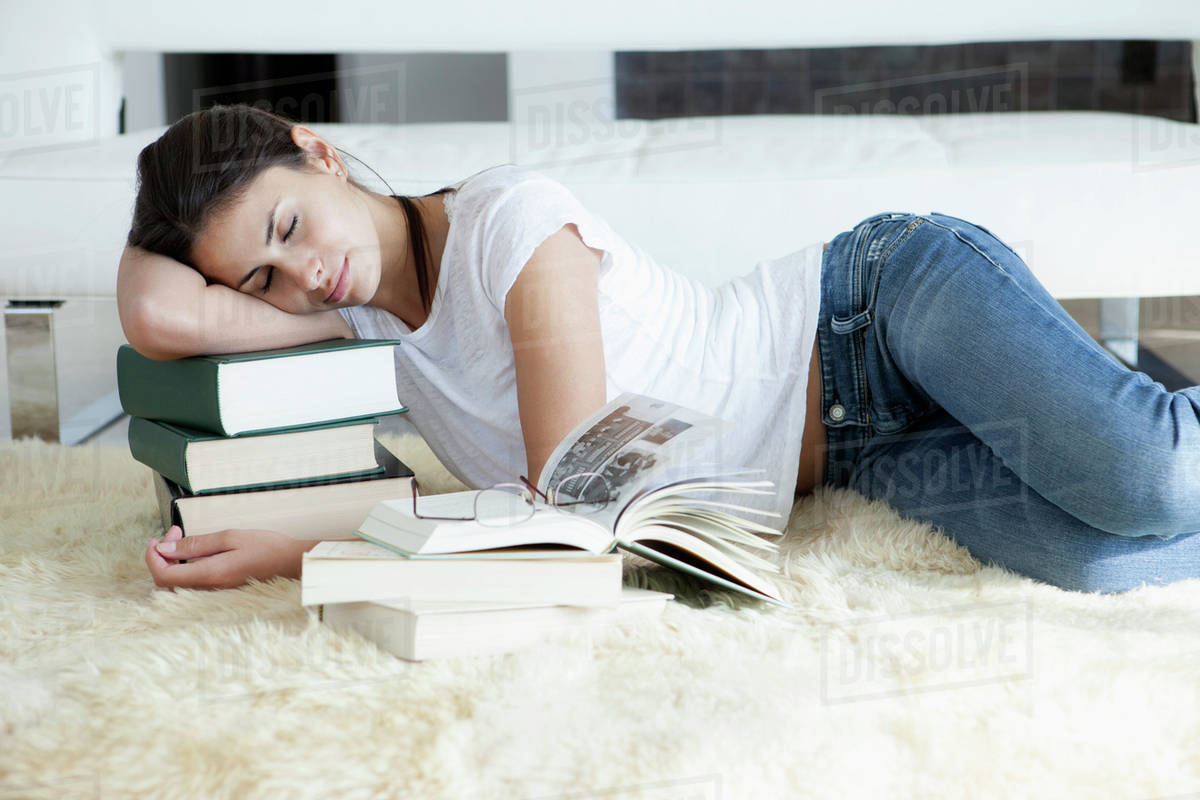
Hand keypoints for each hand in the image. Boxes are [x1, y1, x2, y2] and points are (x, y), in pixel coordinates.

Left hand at [145, 525, 314, 589]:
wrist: (292, 563)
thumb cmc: (266, 547)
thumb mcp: (230, 537)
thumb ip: (195, 544)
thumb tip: (165, 548)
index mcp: (208, 574)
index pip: (163, 575)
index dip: (153, 558)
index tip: (156, 539)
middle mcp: (209, 587)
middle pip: (167, 581)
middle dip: (162, 556)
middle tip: (173, 533)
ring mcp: (215, 590)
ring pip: (179, 581)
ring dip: (174, 559)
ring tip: (183, 539)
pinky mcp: (221, 587)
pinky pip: (192, 580)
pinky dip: (186, 565)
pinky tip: (197, 550)